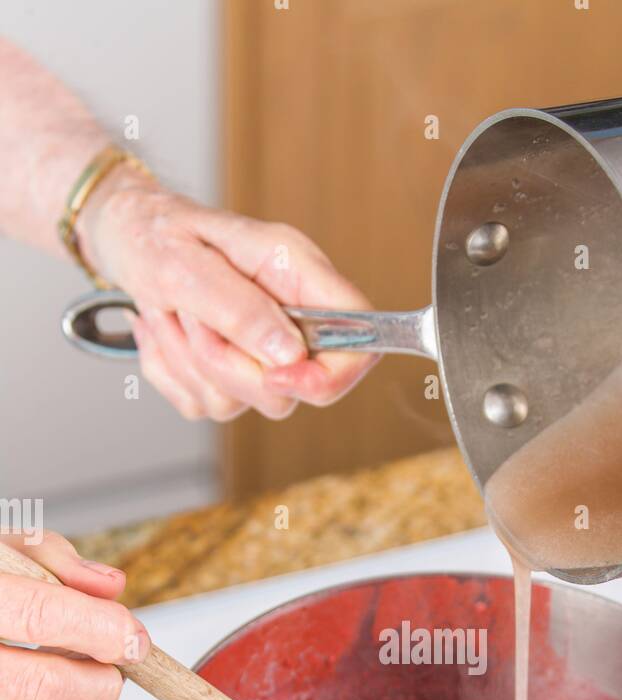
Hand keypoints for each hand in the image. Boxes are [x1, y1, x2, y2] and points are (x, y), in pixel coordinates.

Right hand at [0, 533, 149, 699]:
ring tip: (87, 656)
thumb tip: (109, 587)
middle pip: (38, 685)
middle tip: (124, 662)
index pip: (40, 617)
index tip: (133, 637)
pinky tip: (52, 666)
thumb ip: (57, 560)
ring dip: (78, 691)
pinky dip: (52, 699)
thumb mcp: (6, 548)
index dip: (99, 630)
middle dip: (99, 682)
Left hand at [76, 165, 376, 421]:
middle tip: (193, 316)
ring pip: (241, 403)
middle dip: (229, 365)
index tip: (278, 373)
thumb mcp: (186, 263)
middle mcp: (288, 318)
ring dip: (190, 362)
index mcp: (298, 276)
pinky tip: (165, 329)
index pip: (361, 339)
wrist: (121, 236)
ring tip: (175, 312)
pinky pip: (202, 404)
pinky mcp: (223, 378)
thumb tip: (290, 355)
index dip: (330, 374)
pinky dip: (172, 372)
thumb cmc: (154, 234)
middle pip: (291, 390)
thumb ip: (240, 308)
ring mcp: (257, 354)